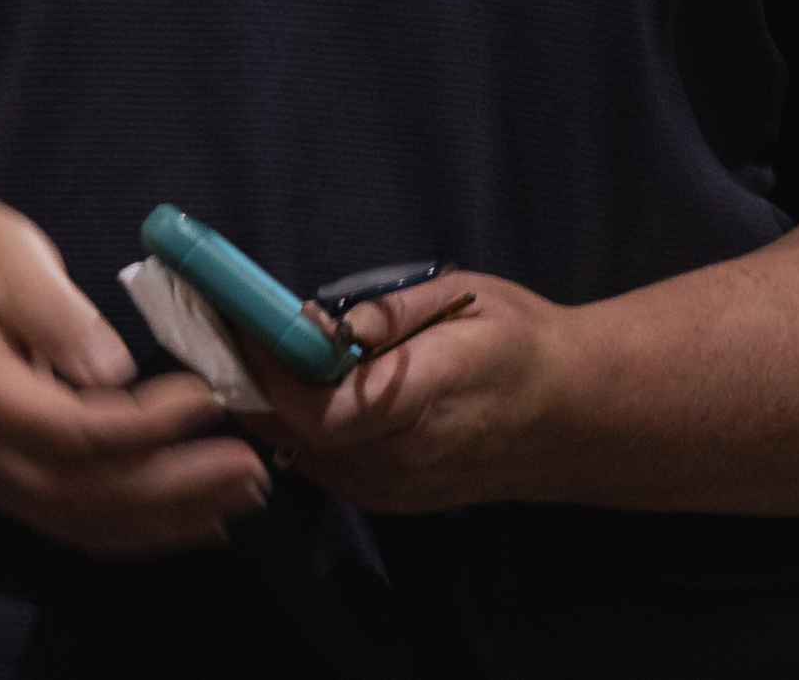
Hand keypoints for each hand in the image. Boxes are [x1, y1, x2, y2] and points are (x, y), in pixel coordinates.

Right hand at [0, 198, 263, 555]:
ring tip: (244, 495)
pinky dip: (143, 531)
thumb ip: (52, 309)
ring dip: (171, 518)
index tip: (208, 398)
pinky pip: (80, 524)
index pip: (70, 429)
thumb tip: (111, 368)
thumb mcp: (4, 252)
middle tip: (249, 467)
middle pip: (85, 492)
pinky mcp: (14, 485)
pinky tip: (200, 522)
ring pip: (87, 521)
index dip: (145, 425)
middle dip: (175, 487)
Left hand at [242, 269, 573, 516]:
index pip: (328, 411)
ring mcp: (395, 489)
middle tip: (227, 329)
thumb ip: (389, 313)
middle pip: (300, 436)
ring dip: (270, 408)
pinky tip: (294, 389)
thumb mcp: (467, 298)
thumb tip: (317, 323)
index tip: (242, 324)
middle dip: (255, 384)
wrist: (571, 418)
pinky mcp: (389, 501)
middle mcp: (404, 458)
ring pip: (302, 455)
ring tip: (253, 351)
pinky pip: (322, 466)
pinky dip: (296, 429)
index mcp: (428, 399)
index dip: (274, 374)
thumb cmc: (521, 342)